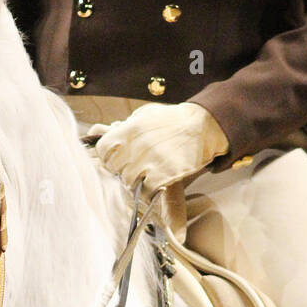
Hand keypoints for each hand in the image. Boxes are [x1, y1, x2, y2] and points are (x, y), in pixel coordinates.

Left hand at [88, 102, 228, 237]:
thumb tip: (108, 135)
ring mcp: (150, 160)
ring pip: (128, 181)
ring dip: (136, 182)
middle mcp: (137, 145)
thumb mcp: (146, 115)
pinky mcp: (164, 174)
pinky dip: (149, 191)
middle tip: (134, 169)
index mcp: (130, 129)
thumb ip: (126, 127)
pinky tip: (156, 184)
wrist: (202, 125)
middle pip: (115, 168)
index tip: (117, 159)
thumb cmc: (172, 120)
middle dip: (122, 170)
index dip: (108, 157)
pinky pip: (146, 191)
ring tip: (147, 175)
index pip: (103, 149)